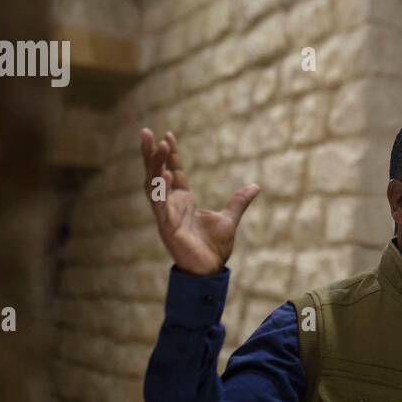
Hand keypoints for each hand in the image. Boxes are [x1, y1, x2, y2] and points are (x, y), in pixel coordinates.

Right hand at [140, 128, 259, 275]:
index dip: (170, 154)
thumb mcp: (229, 219)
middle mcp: (171, 205)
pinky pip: (159, 205)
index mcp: (183, 201)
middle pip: (156, 173)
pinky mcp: (166, 226)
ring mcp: (166, 215)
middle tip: (146, 131)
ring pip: (153, 185)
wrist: (210, 271)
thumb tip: (255, 186)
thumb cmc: (214, 248)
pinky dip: (160, 189)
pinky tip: (163, 173)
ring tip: (156, 146)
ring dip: (154, 166)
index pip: (173, 171)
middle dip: (151, 153)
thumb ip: (239, 202)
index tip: (168, 134)